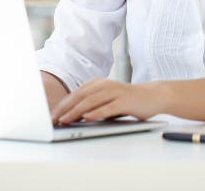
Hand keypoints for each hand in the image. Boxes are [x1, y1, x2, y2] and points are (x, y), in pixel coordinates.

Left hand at [50, 77, 166, 124]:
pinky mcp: (125, 101)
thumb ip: (91, 105)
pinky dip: (96, 112)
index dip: (62, 106)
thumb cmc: (127, 101)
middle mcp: (105, 85)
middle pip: (80, 97)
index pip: (75, 95)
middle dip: (65, 109)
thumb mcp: (106, 101)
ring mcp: (115, 91)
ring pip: (91, 101)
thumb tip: (71, 117)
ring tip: (66, 120)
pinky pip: (108, 107)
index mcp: (97, 83)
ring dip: (76, 112)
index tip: (51, 117)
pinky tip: (87, 118)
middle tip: (54, 120)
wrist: (153, 96)